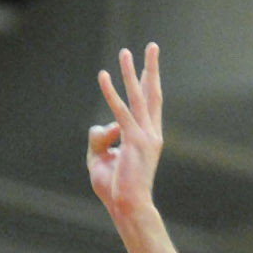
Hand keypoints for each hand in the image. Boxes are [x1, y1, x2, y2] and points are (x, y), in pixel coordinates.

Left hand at [87, 44, 163, 217]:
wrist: (128, 207)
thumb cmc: (115, 188)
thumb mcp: (101, 158)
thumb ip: (100, 137)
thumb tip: (103, 123)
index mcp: (148, 138)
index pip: (149, 105)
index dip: (149, 84)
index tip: (149, 66)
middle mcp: (152, 133)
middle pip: (151, 93)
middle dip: (151, 67)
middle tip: (152, 45)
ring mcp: (146, 135)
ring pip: (137, 96)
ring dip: (130, 72)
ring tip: (124, 51)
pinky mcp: (134, 140)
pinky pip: (119, 110)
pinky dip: (110, 92)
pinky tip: (103, 75)